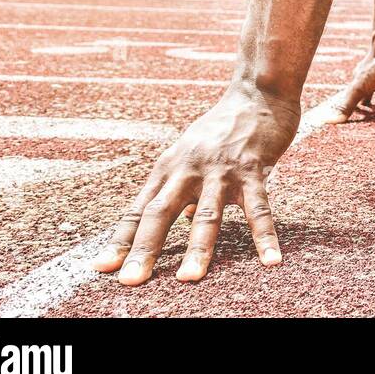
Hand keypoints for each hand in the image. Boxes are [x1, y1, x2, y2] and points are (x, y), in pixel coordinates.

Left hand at [92, 83, 299, 285]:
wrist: (258, 92)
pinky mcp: (252, 168)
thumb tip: (184, 218)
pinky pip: (258, 208)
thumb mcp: (192, 153)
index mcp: (169, 167)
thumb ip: (184, 186)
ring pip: (206, 214)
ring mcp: (221, 169)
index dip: (121, 240)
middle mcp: (188, 168)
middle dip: (145, 249)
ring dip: (198, 249)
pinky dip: (264, 236)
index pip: (138, 210)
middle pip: (160, 213)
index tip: (103, 269)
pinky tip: (271, 259)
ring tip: (189, 279)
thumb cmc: (224, 126)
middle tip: (131, 281)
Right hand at [323, 50, 374, 121]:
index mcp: (361, 85)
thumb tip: (329, 122)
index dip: (352, 110)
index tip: (349, 121)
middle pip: (373, 100)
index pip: (354, 101)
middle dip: (373, 109)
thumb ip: (346, 106)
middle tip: (374, 122)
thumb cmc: (374, 67)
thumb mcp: (358, 89)